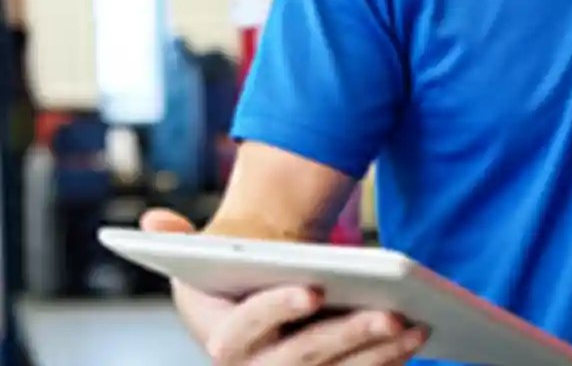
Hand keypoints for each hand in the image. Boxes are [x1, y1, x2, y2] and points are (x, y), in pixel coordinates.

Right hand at [140, 209, 428, 364]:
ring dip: (380, 353)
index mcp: (221, 335)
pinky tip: (415, 339)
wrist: (253, 308)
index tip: (314, 288)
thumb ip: (179, 240)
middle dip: (349, 336)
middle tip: (392, 313)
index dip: (278, 308)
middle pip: (303, 357)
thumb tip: (153, 220)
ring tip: (416, 323)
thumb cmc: (235, 278)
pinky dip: (387, 362)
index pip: (247, 326)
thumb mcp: (204, 258)